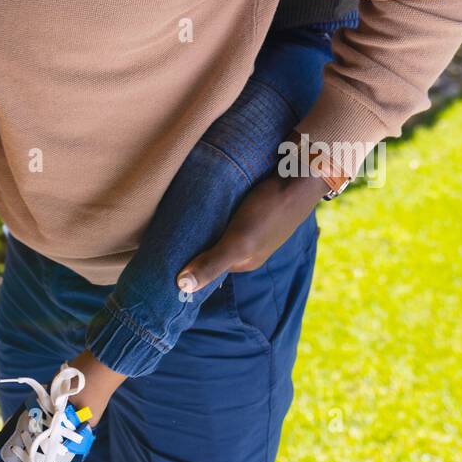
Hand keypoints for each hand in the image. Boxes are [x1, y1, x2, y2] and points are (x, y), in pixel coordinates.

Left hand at [175, 167, 331, 294]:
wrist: (300, 174)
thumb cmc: (270, 211)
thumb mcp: (239, 242)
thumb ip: (212, 263)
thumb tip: (182, 287)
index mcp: (244, 261)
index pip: (208, 268)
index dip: (186, 263)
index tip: (161, 257)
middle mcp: (246, 245)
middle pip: (210, 247)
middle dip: (190, 242)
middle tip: (162, 231)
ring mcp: (249, 224)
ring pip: (217, 228)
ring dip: (200, 222)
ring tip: (174, 212)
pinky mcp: (250, 203)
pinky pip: (224, 210)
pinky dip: (211, 206)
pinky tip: (198, 196)